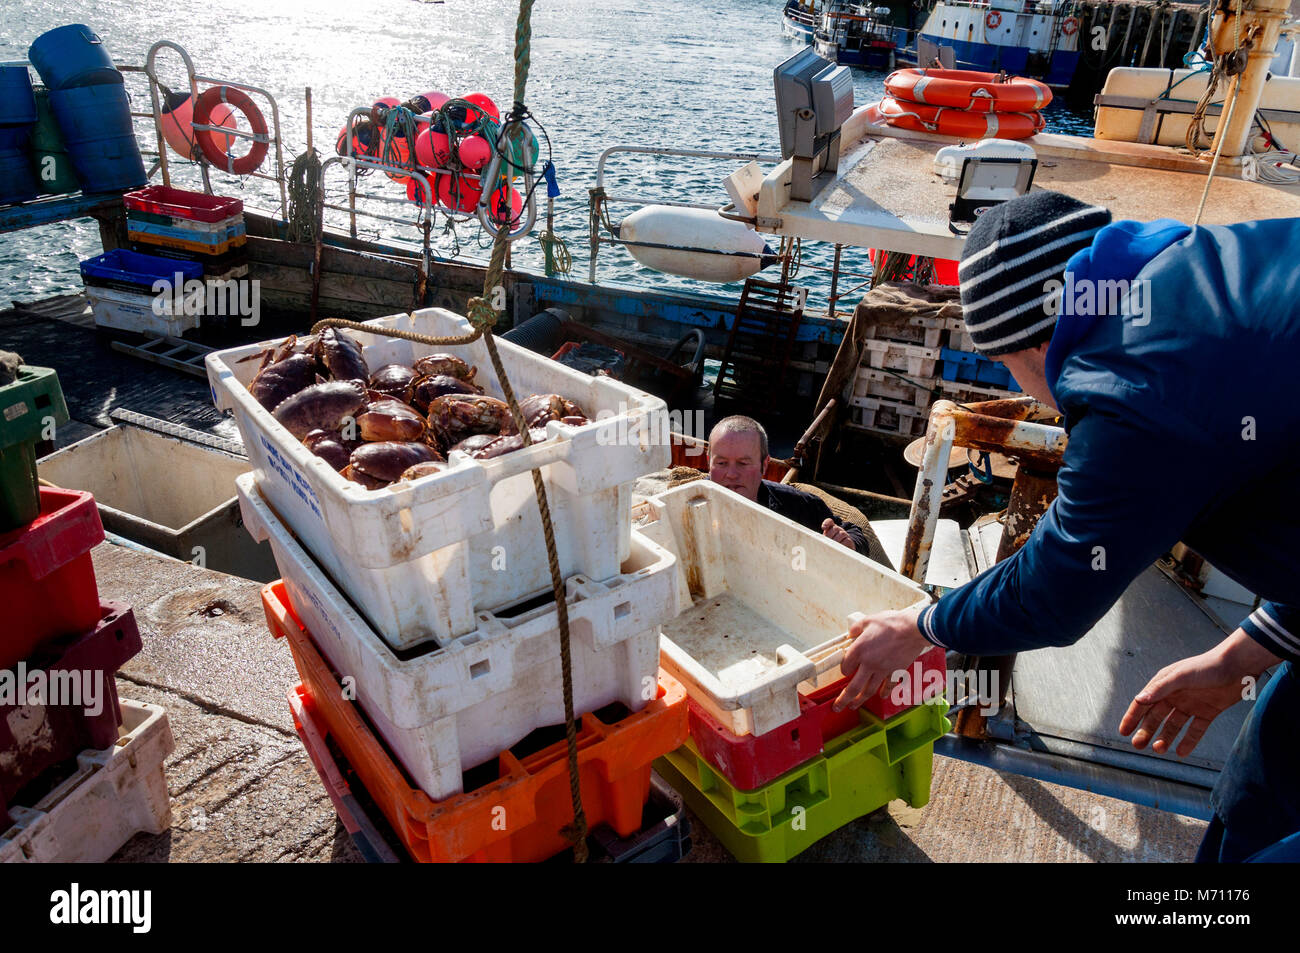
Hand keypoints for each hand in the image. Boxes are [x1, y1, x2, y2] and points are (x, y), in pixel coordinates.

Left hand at [821, 518, 854, 550]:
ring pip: (841, 533)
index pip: (829, 521)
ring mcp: (845, 534)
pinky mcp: (850, 541)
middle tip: (826, 542)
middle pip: (835, 528)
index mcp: (831, 528)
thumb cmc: (832, 545)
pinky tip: (838, 548)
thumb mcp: (826, 541)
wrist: (843, 550)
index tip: (823, 528)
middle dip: (830, 535)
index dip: (826, 523)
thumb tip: (819, 541)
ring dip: (836, 540)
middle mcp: (839, 530)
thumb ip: (823, 539)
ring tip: (832, 546)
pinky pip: (847, 540)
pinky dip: (842, 544)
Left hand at [833, 605, 929, 711]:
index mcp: (859, 650)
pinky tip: (881, 696)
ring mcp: (882, 670)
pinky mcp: (895, 672)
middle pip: (853, 687)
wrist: (913, 629)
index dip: (844, 669)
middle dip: (844, 699)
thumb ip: (857, 628)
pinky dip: (884, 692)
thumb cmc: (892, 623)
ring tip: (854, 706)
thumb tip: (851, 632)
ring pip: (868, 690)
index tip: (845, 670)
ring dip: (860, 700)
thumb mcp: (869, 620)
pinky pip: (888, 686)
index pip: (845, 667)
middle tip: (837, 707)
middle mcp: (868, 663)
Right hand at [1118, 630, 1279, 757]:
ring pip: (1173, 726)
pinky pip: (1195, 730)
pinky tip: (1181, 752)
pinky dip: (1188, 741)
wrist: (1239, 666)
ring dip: (1165, 737)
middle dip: (1146, 731)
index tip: (1123, 731)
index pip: (1143, 703)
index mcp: (1164, 685)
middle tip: (1138, 745)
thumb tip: (1139, 699)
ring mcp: (1191, 705)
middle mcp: (1175, 695)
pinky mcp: (1207, 712)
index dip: (1132, 717)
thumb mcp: (1181, 676)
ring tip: (1159, 750)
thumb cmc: (1208, 666)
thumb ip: (1160, 688)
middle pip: (1156, 717)